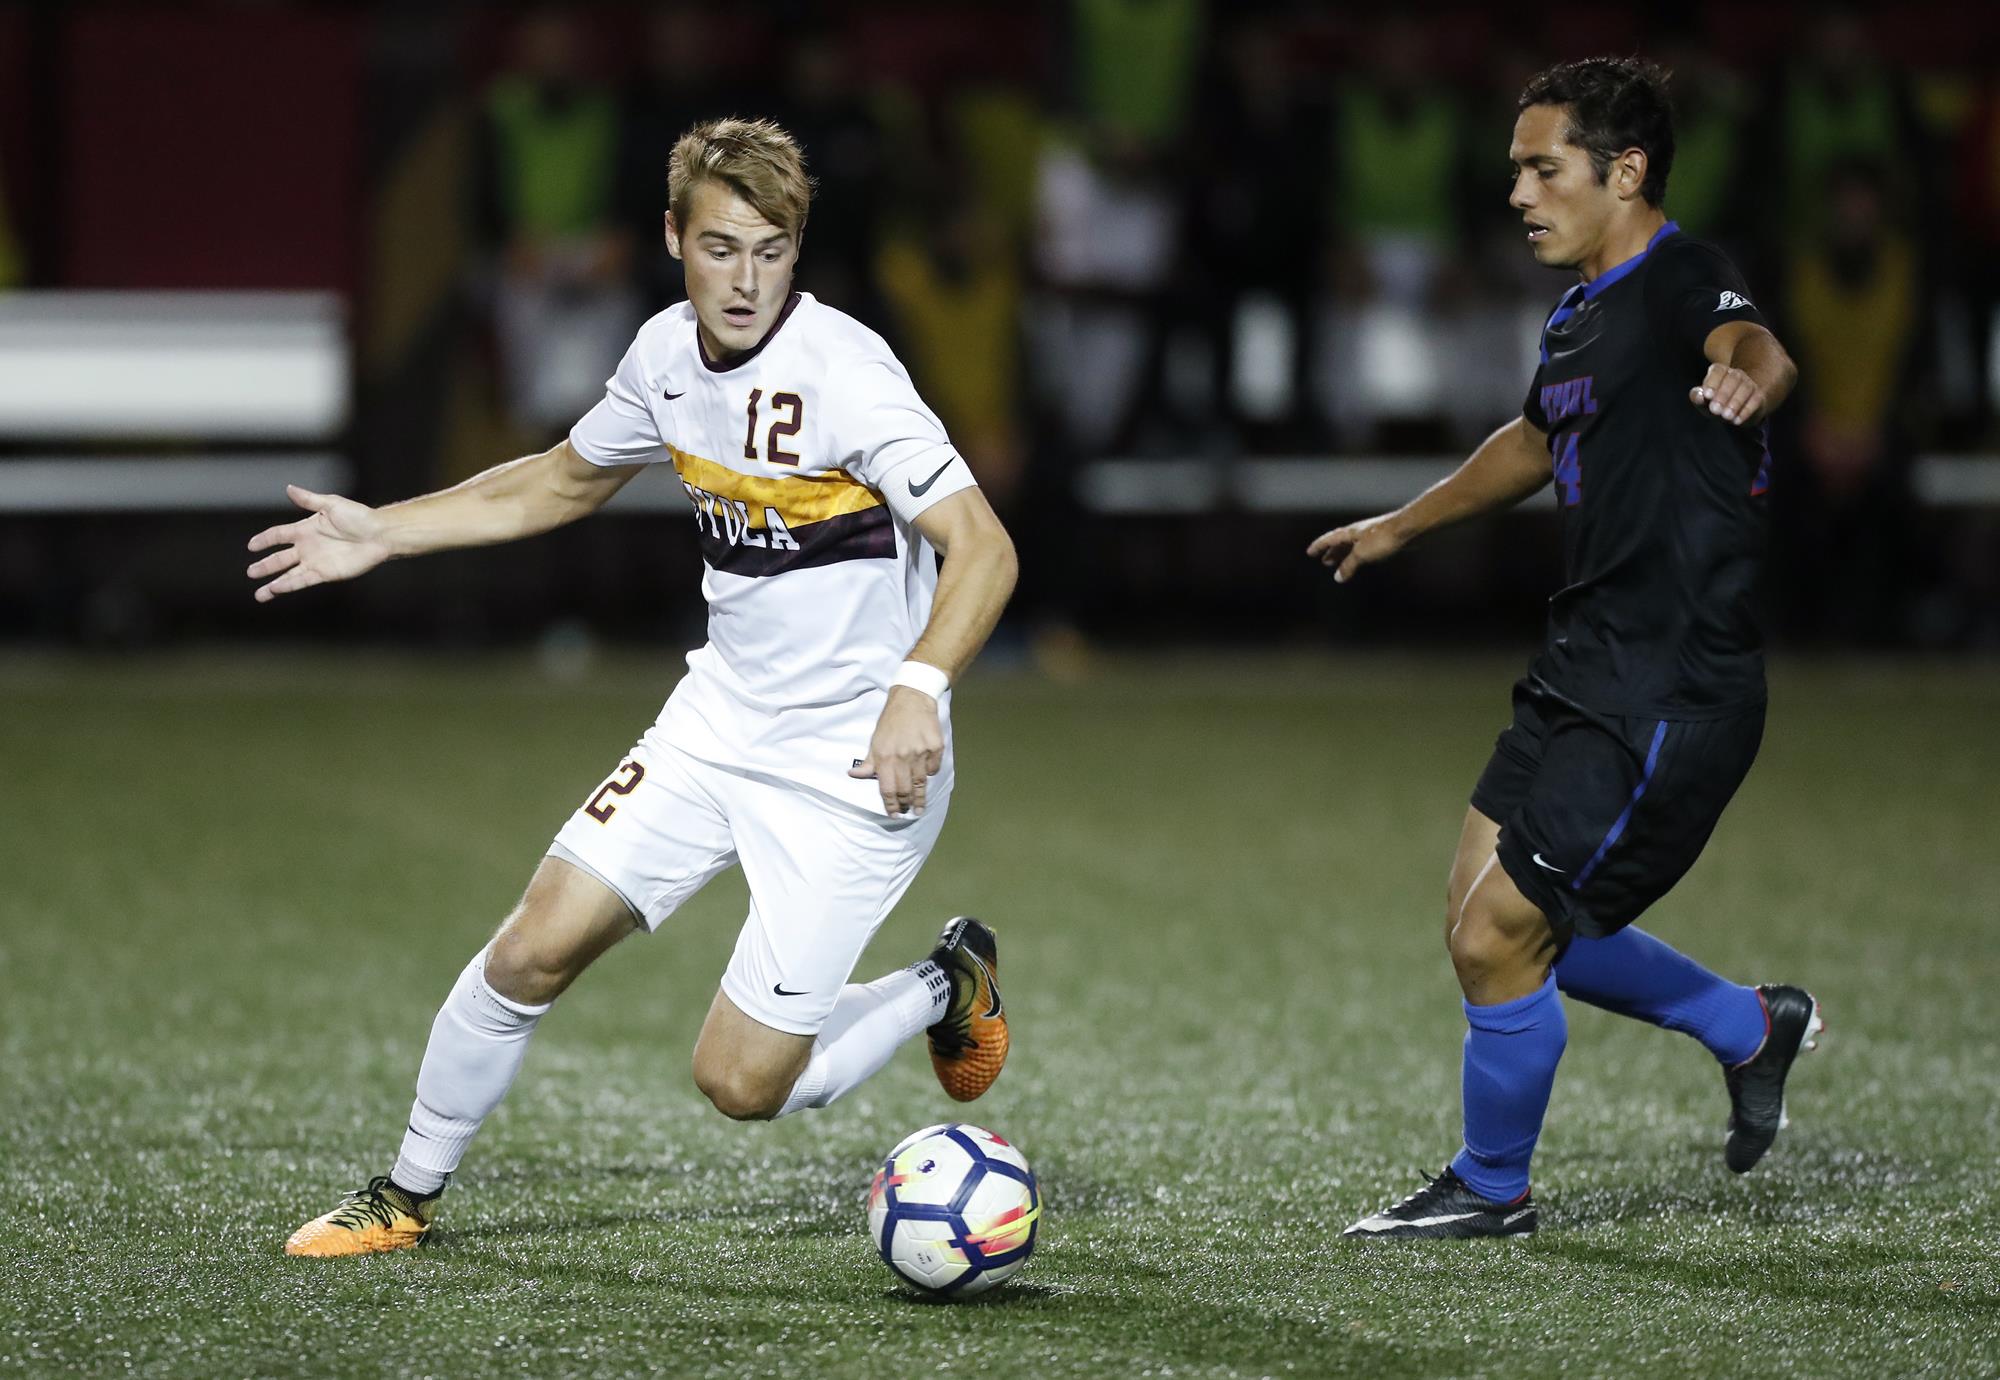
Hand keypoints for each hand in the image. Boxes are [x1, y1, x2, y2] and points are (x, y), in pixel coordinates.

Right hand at [246, 485, 394, 601]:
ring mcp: (315, 562)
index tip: (251, 545)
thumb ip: (308, 499)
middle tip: (251, 572)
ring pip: (288, 574)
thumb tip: (289, 488)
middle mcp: (308, 547)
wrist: (379, 535)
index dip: (265, 540)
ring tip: (260, 594)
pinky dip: (288, 585)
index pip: (278, 535)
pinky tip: (276, 590)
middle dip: (265, 566)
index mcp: (306, 529)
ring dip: (273, 584)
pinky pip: (302, 580)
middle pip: (280, 558)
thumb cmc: (359, 517)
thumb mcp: (331, 504)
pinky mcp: (325, 573)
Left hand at [848, 686, 944, 816]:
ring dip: (920, 797)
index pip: (887, 788)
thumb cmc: (891, 721)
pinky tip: (927, 776)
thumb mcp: (875, 741)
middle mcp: (903, 757)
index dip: (891, 805)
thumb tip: (853, 775)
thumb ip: (868, 762)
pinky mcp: (935, 747)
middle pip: (905, 789)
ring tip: (920, 807)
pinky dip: (930, 773)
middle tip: (909, 812)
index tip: (895, 815)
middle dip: (906, 804)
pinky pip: (933, 768)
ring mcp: (921, 752)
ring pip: (921, 782)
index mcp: (884, 757)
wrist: (912, 699)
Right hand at [1306, 512, 1407, 583]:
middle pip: (1341, 543)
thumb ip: (1348, 565)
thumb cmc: (1383, 538)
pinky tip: (1363, 561)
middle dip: (1332, 552)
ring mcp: (1371, 535)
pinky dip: (1359, 556)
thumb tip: (1338, 577)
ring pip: (1353, 546)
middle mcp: (1359, 532)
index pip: (1329, 539)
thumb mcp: (1361, 554)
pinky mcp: (1383, 540)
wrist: (1408, 529)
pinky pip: (1365, 549)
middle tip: (1325, 561)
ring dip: (1345, 555)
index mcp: (1350, 532)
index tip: (1310, 552)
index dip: (1319, 546)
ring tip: (1341, 563)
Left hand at [1689, 364, 1765, 425]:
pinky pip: (1755, 401)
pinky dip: (1746, 411)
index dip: (1712, 382)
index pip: (1717, 371)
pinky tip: (1737, 421)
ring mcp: (1749, 384)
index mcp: (1720, 372)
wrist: (1740, 409)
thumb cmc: (1716, 402)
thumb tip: (1700, 397)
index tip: (1707, 395)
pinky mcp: (1759, 396)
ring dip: (1735, 403)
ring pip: (1745, 389)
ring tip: (1726, 416)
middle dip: (1723, 395)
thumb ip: (1698, 397)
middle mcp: (1736, 375)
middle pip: (1732, 379)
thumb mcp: (1704, 401)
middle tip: (1715, 410)